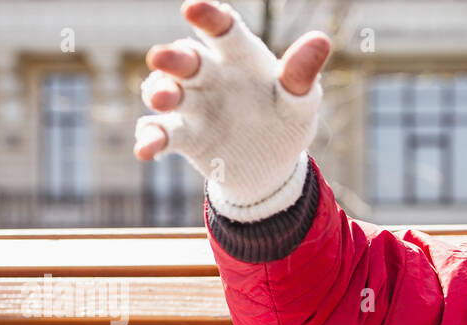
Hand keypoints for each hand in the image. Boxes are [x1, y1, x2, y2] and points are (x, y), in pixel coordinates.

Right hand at [135, 0, 331, 221]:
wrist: (272, 167)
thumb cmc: (285, 122)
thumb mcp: (300, 103)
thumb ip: (302, 75)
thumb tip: (321, 40)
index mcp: (239, 57)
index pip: (222, 30)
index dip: (208, 17)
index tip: (192, 9)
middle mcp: (210, 75)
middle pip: (187, 59)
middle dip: (173, 58)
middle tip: (160, 58)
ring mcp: (193, 105)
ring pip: (167, 92)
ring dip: (158, 93)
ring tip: (161, 99)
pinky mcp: (184, 136)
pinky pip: (162, 133)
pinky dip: (150, 139)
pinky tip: (145, 149)